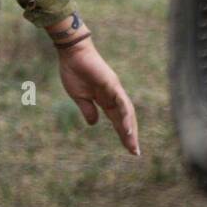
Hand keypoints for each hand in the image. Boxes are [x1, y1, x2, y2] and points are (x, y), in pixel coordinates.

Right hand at [56, 37, 139, 155]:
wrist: (71, 54)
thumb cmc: (74, 72)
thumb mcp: (79, 97)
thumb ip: (88, 110)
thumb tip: (94, 123)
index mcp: (105, 100)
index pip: (118, 120)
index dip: (123, 134)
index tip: (129, 149)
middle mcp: (113, 96)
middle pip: (125, 119)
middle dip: (130, 136)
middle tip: (135, 153)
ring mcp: (114, 90)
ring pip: (127, 112)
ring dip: (130, 129)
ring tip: (132, 145)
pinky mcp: (112, 84)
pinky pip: (121, 102)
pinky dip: (126, 116)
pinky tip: (128, 129)